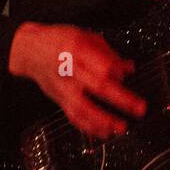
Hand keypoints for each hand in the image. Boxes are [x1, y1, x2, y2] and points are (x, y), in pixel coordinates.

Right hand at [8, 22, 146, 139]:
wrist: (30, 51)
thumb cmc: (59, 41)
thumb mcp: (85, 36)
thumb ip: (108, 53)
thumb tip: (129, 68)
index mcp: (78, 50)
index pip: (101, 65)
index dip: (117, 72)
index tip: (128, 74)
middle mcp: (71, 71)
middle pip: (98, 87)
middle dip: (121, 100)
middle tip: (139, 109)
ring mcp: (64, 88)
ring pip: (84, 108)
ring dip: (104, 120)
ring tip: (122, 127)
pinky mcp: (60, 100)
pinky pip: (75, 117)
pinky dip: (90, 128)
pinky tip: (105, 133)